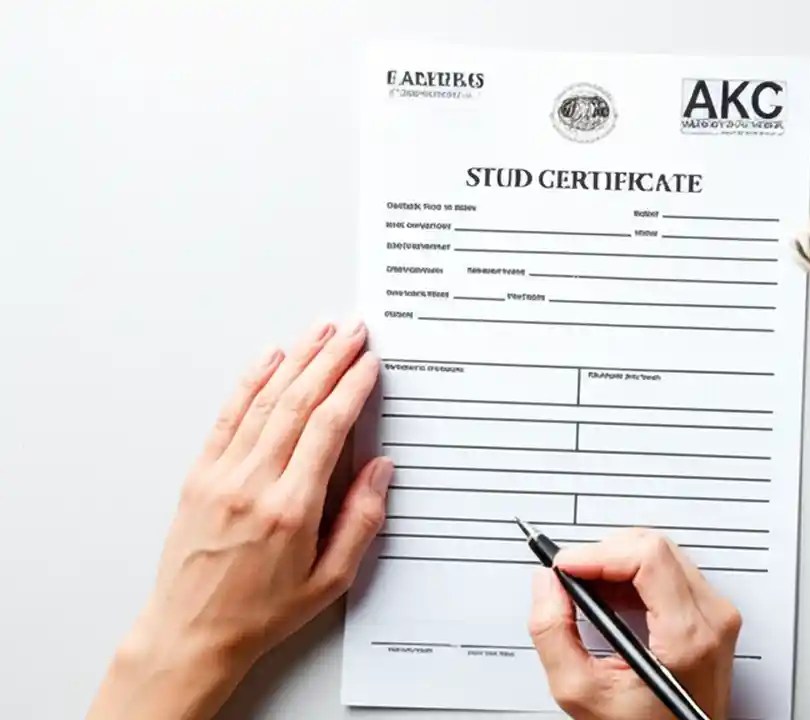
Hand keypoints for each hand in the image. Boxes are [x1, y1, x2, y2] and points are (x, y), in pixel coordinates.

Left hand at [88, 320, 391, 719]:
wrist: (191, 634)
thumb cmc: (261, 613)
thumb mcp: (330, 581)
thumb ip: (361, 522)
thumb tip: (381, 470)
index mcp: (292, 510)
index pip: (328, 429)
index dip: (352, 389)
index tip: (369, 365)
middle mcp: (254, 483)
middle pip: (299, 403)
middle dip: (330, 360)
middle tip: (353, 332)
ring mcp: (221, 475)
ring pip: (265, 401)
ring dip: (296, 360)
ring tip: (321, 332)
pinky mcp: (199, 475)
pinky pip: (228, 416)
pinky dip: (251, 382)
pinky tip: (270, 359)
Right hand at [527, 529, 741, 719]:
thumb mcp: (582, 692)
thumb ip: (554, 633)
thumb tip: (546, 584)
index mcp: (687, 637)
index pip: (649, 558)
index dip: (599, 552)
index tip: (566, 565)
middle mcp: (712, 618)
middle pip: (655, 548)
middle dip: (604, 554)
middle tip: (570, 576)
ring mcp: (717, 614)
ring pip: (662, 554)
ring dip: (617, 562)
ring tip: (586, 587)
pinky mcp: (712, 613)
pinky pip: (671, 571)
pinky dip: (634, 574)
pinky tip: (609, 595)